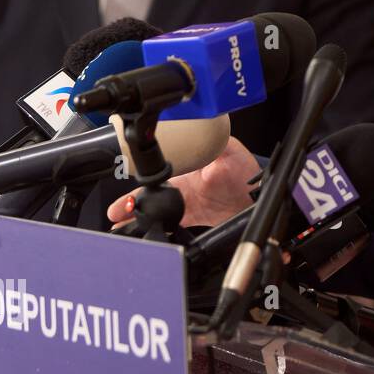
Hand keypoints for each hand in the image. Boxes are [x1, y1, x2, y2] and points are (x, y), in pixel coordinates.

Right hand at [108, 136, 258, 227]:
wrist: (257, 196)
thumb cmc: (246, 171)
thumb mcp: (229, 151)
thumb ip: (213, 144)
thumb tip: (199, 137)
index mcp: (187, 166)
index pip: (158, 171)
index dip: (141, 179)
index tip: (128, 187)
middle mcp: (183, 185)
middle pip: (149, 193)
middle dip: (128, 202)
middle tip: (116, 210)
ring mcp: (185, 203)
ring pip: (153, 210)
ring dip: (136, 217)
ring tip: (121, 224)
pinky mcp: (191, 219)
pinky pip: (168, 226)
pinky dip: (155, 231)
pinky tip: (143, 235)